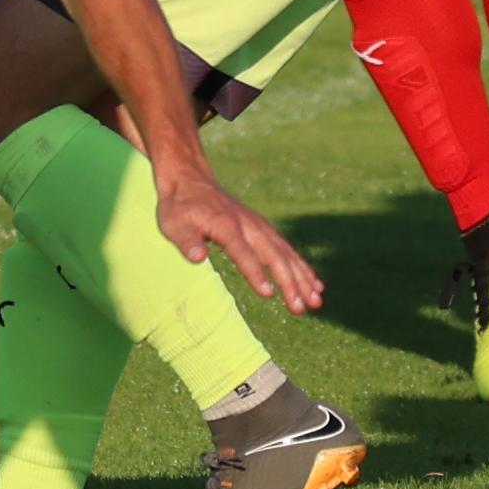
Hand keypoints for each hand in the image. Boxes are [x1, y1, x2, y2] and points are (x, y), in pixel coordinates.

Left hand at [151, 168, 324, 314]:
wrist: (191, 179)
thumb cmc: (179, 206)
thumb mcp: (172, 222)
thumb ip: (186, 240)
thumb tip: (197, 257)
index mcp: (225, 224)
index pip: (242, 251)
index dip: (255, 273)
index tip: (268, 294)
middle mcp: (248, 225)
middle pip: (273, 255)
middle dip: (289, 283)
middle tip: (300, 308)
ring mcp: (259, 226)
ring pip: (285, 254)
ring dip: (302, 278)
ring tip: (316, 302)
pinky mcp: (263, 230)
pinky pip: (287, 250)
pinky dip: (302, 267)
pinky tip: (315, 285)